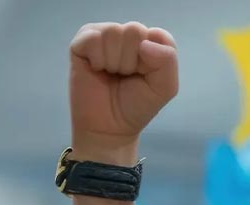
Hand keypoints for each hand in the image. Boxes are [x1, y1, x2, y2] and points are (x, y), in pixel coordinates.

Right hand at [68, 22, 178, 151]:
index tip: (145, 76)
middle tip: (125, 77)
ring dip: (115, 62)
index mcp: (148, 42)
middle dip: (132, 61)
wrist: (109, 127)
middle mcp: (126, 35)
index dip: (153, 60)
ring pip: (113, 32)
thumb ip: (168, 60)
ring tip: (111, 74)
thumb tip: (145, 43)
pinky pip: (92, 38)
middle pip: (134, 30)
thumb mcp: (165, 87)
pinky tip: (97, 69)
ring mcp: (103, 36)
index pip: (158, 35)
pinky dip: (98, 59)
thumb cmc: (136, 106)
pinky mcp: (82, 43)